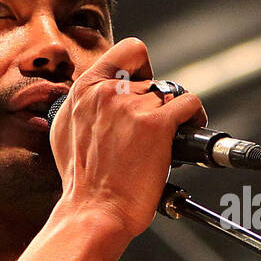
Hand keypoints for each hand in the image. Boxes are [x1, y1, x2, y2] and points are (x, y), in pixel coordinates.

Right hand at [48, 37, 207, 239]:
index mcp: (85, 89)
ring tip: (166, 139)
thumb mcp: (65, 130)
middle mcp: (108, 93)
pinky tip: (189, 130)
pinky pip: (189, 104)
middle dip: (154, 104)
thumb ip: (83, 105)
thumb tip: (99, 95)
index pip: (128, 50)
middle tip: (151, 130)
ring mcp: (132, 107)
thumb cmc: (82, 181)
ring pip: (170, 97)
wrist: (95, 210)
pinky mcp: (157, 125)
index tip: (145, 82)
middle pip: (152, 81)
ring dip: (173, 117)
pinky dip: (195, 116)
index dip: (142, 65)